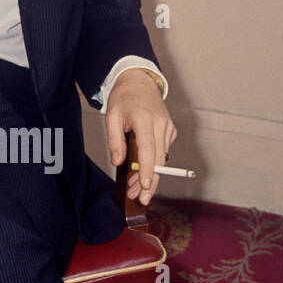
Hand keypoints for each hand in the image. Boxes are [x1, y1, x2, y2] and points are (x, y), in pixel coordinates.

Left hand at [106, 69, 176, 204]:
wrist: (139, 82)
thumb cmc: (123, 99)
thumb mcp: (111, 116)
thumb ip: (115, 140)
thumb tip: (118, 162)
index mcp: (144, 119)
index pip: (148, 149)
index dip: (147, 169)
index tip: (145, 186)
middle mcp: (160, 124)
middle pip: (158, 160)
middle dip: (150, 182)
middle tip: (140, 199)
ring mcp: (168, 128)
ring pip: (162, 159)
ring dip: (151, 175)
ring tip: (137, 190)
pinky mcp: (170, 131)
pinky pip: (163, 152)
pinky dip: (154, 164)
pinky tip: (143, 172)